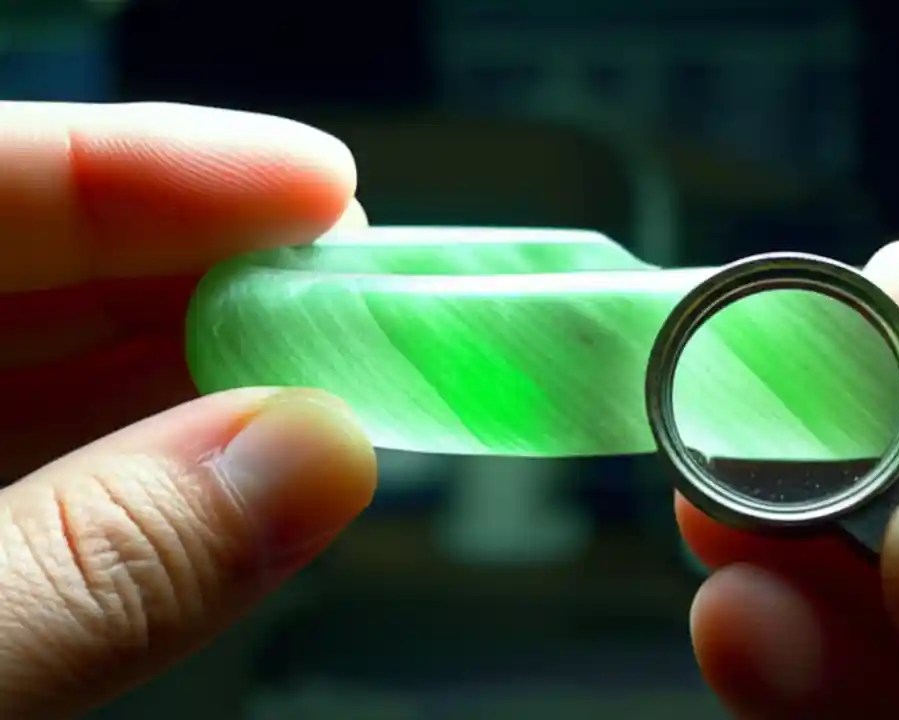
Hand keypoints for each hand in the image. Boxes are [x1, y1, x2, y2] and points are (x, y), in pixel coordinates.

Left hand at [0, 101, 375, 716]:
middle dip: (208, 279)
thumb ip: (86, 567)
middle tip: (360, 299)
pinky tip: (245, 471)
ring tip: (332, 380)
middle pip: (34, 272)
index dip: (158, 166)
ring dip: (207, 382)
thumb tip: (315, 456)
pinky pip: (50, 484)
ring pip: (49, 377)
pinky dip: (160, 480)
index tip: (324, 187)